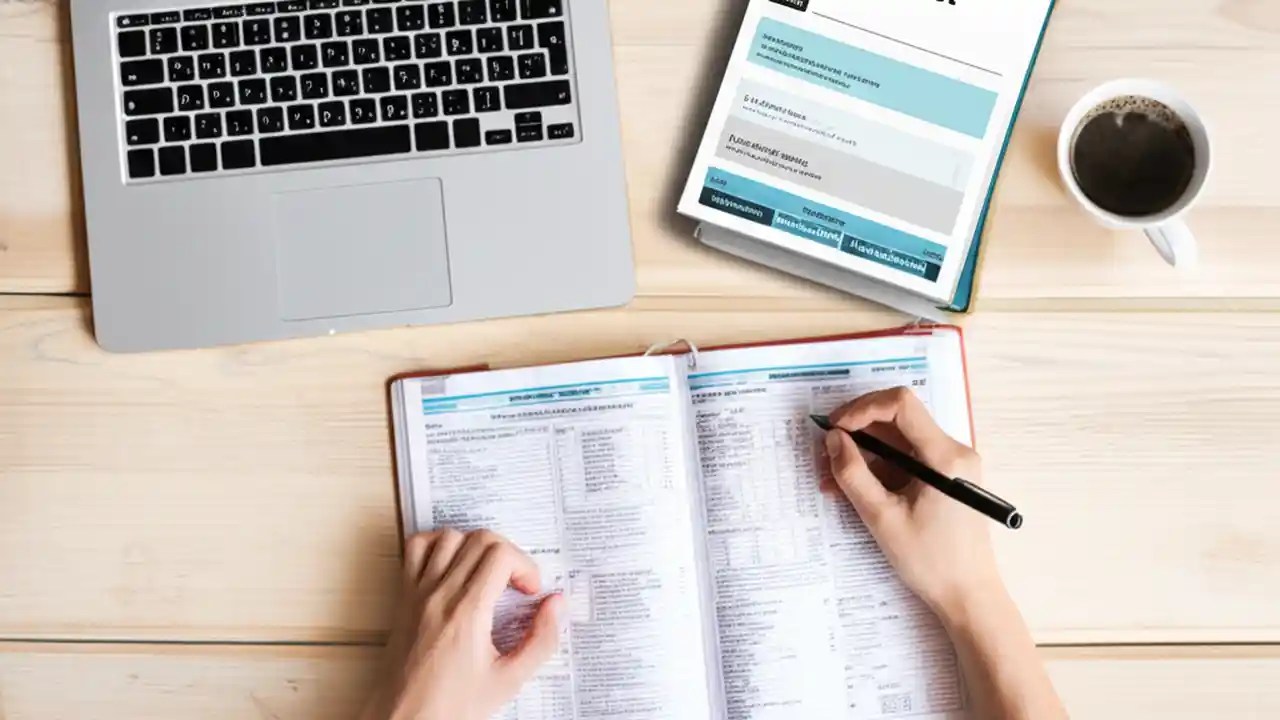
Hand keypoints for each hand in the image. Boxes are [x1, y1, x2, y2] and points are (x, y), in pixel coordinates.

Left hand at [362, 529, 562, 719]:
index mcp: (467, 612)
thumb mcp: (509, 680)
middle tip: (514, 583)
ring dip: (475, 547)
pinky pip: (416, 549)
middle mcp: (440, 595)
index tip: (529, 591)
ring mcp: (417, 593)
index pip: (500, 555)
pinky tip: (453, 565)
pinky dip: (437, 545)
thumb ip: (541, 640)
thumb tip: (556, 605)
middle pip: (479, 539)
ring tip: (487, 574)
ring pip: (450, 537)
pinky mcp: (403, 597)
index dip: (525, 566)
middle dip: (508, 554)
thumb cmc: (450, 707)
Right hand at [822, 387, 1002, 620]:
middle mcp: (953, 452)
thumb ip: (853, 474)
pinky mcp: (945, 479)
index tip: (834, 428)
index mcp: (946, 457)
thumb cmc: (931, 561)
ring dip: (862, 453)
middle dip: (856, 431)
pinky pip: (905, 460)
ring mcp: (951, 465)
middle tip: (825, 452)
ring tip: (831, 478)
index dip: (862, 408)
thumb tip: (833, 440)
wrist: (968, 596)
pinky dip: (877, 469)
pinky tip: (851, 488)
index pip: (901, 405)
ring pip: (897, 441)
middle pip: (897, 420)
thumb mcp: (882, 518)